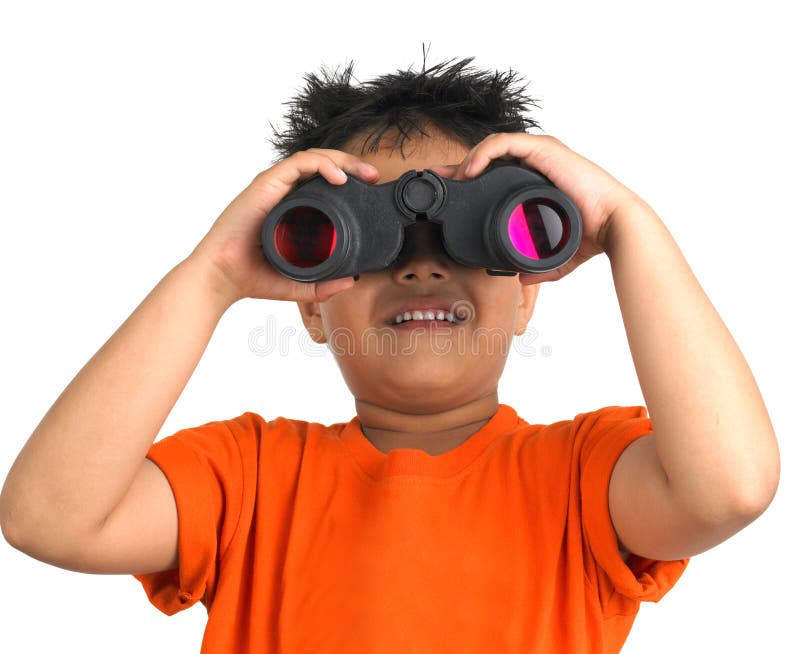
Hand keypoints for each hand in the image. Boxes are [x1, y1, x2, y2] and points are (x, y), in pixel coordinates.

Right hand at [189, 149, 379, 303]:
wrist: (223, 277)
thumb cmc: (253, 277)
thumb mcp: (298, 283)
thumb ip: (323, 285)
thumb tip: (350, 281)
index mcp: (291, 208)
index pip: (322, 182)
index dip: (348, 179)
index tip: (368, 189)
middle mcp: (283, 193)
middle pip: (322, 165)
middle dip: (351, 165)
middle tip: (373, 176)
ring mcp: (274, 186)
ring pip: (313, 158)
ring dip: (341, 161)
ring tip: (362, 174)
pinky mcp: (266, 184)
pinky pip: (299, 164)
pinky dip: (322, 166)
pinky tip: (339, 178)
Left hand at [430, 133, 644, 283]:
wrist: (614, 226)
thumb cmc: (591, 235)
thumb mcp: (555, 254)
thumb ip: (537, 265)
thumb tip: (521, 278)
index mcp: (535, 181)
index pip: (495, 174)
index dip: (468, 181)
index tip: (446, 192)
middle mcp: (536, 162)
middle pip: (488, 157)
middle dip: (459, 167)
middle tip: (435, 180)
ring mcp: (539, 153)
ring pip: (492, 146)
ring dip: (467, 159)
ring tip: (451, 180)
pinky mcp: (543, 149)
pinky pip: (504, 143)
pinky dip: (482, 153)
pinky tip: (469, 171)